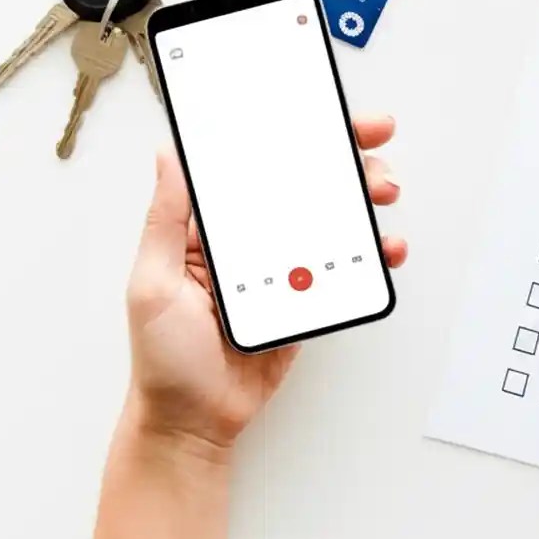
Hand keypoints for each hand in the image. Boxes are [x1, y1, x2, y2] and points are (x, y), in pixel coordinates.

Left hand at [123, 114, 408, 449]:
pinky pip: (346, 269)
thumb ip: (166, 219)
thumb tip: (170, 155)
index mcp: (213, 228)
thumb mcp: (153, 283)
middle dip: (345, 160)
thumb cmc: (162, 359)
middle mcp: (253, 242)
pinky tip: (386, 249)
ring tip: (382, 194)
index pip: (256, 169)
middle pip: (305, 187)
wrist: (196, 424)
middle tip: (372, 150)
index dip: (290, 137)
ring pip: (333, 221)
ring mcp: (285, 269)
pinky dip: (373, 256)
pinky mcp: (309, 299)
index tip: (320, 114)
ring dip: (364, 201)